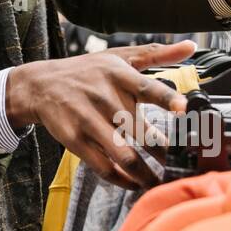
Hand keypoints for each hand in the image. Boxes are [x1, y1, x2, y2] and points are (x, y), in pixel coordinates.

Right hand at [6, 41, 194, 189]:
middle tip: (185, 166)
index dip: (166, 98)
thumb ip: (156, 54)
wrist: (40, 85)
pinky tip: (136, 184)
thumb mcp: (118, 57)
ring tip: (163, 184)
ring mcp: (88, 121)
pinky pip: (104, 168)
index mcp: (118, 76)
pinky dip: (123, 180)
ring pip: (124, 156)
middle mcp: (103, 97)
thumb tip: (190, 46)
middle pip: (140, 131)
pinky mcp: (75, 140)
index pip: (146, 87)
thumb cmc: (86, 72)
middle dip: (166, 153)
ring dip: (146, 174)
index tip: (185, 108)